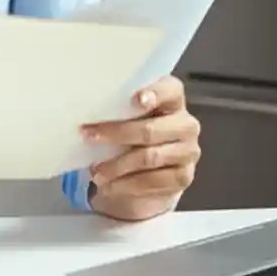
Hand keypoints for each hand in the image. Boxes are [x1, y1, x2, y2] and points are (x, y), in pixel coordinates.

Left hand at [81, 75, 201, 220]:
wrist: (152, 170)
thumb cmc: (135, 132)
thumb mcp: (128, 116)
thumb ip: (120, 109)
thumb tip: (87, 115)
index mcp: (174, 99)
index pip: (171, 90)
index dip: (155, 93)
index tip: (135, 100)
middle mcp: (187, 124)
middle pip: (151, 129)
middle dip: (117, 133)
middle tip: (89, 137)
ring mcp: (188, 152)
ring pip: (149, 158)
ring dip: (117, 165)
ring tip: (96, 170)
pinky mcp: (183, 177)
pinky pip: (151, 182)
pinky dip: (126, 185)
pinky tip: (109, 185)